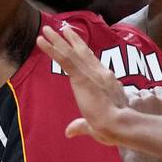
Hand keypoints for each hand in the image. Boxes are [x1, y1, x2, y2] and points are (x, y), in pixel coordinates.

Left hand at [37, 23, 161, 144]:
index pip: (95, 65)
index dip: (86, 54)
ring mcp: (91, 73)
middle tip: (64, 29)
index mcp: (108, 82)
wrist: (120, 124)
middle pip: (84, 52)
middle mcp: (100, 73)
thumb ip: (81, 126)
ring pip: (71, 52)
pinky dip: (51, 48)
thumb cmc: (113, 128)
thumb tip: (69, 132)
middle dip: (73, 40)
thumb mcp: (96, 126)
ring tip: (47, 29)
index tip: (79, 46)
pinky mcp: (81, 76)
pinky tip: (41, 40)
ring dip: (58, 40)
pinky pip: (64, 58)